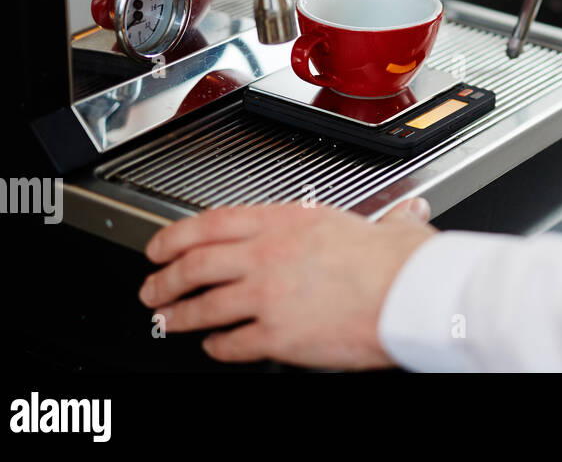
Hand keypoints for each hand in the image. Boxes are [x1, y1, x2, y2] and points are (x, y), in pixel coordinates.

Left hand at [139, 198, 435, 368]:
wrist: (408, 294)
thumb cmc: (398, 261)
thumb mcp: (381, 223)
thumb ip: (384, 219)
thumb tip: (408, 214)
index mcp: (286, 220)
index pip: (211, 223)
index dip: (175, 236)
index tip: (160, 245)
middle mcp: (267, 254)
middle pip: (195, 265)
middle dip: (164, 279)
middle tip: (153, 287)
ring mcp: (267, 296)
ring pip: (204, 306)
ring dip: (180, 316)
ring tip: (169, 321)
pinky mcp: (276, 336)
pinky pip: (232, 344)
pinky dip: (216, 347)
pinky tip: (214, 347)